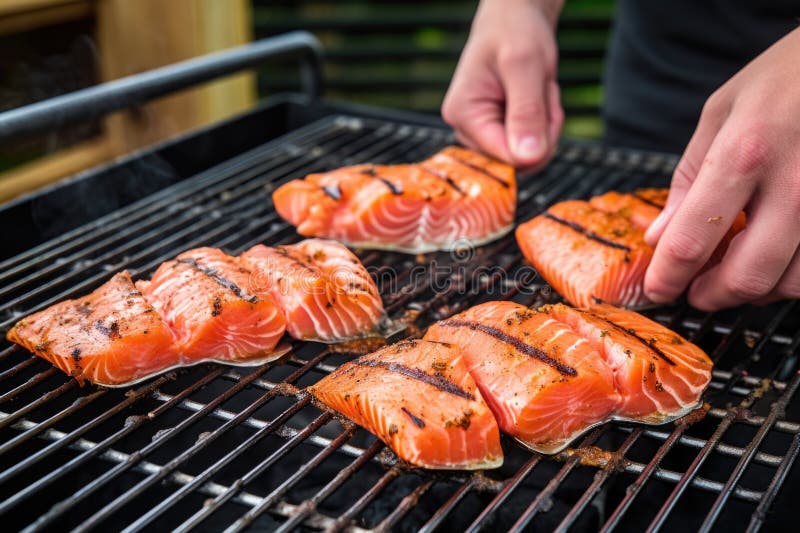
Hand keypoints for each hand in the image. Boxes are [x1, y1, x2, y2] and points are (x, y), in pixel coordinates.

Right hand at [442, 0, 564, 168]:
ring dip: (546, 125)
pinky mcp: (497, 133)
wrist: (515, 17)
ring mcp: (482, 133)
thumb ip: (527, 113)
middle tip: (541, 91)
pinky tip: (537, 97)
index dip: (536, 142)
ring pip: (528, 155)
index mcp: (463, 115)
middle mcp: (466, 130)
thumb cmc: (515, 31)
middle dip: (542, 129)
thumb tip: (528, 158)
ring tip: (538, 90)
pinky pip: (530, 146)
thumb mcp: (525, 67)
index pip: (504, 157)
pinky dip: (545, 124)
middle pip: (518, 160)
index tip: (542, 103)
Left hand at [644, 28, 799, 309]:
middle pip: (746, 275)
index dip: (667, 278)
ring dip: (755, 291)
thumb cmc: (782, 78)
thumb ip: (688, 179)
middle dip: (711, 296)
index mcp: (744, 154)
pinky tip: (774, 261)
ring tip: (734, 274)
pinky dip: (791, 278)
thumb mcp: (720, 113)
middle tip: (695, 293)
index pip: (692, 240)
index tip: (657, 290)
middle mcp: (794, 183)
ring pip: (791, 283)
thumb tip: (660, 237)